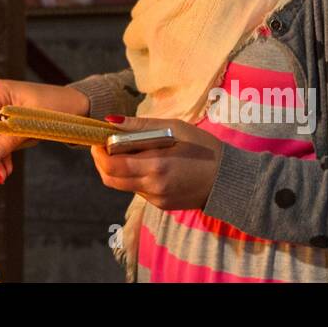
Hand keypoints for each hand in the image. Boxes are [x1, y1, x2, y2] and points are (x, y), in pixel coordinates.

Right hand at [0, 79, 89, 183]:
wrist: (78, 104)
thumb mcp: (32, 126)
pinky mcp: (13, 119)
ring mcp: (5, 109)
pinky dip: (5, 153)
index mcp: (0, 92)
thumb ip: (8, 141)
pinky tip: (7, 167)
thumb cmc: (57, 108)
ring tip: (3, 176)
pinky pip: (3, 138)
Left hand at [90, 116, 223, 211]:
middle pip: (111, 179)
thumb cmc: (204, 148)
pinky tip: (148, 164)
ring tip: (130, 151)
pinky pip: (138, 190)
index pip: (111, 165)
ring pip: (123, 185)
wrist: (230, 180)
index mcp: (156, 166)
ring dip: (118, 169)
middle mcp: (153, 186)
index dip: (98, 153)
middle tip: (105, 145)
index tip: (98, 139)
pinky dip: (134, 177)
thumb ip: (140, 126)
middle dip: (102, 162)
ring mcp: (157, 199)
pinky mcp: (161, 205)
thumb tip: (110, 121)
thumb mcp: (175, 129)